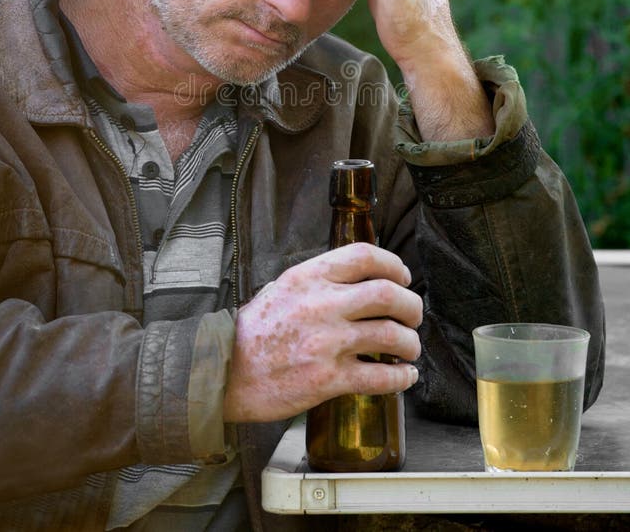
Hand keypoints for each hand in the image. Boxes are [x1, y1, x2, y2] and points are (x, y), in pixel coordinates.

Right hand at [222, 242, 421, 422]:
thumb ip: (317, 282)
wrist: (223, 371)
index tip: (403, 277)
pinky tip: (405, 376)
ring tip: (409, 348)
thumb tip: (356, 281)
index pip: (365, 256)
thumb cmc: (252, 331)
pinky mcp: (328, 379)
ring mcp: (327, 343)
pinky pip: (381, 377)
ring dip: (410, 343)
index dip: (394, 265)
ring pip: (392, 336)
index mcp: (309, 277)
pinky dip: (402, 378)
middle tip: (413, 315)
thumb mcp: (281, 288)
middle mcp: (322, 305)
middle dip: (411, 305)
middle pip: (389, 294)